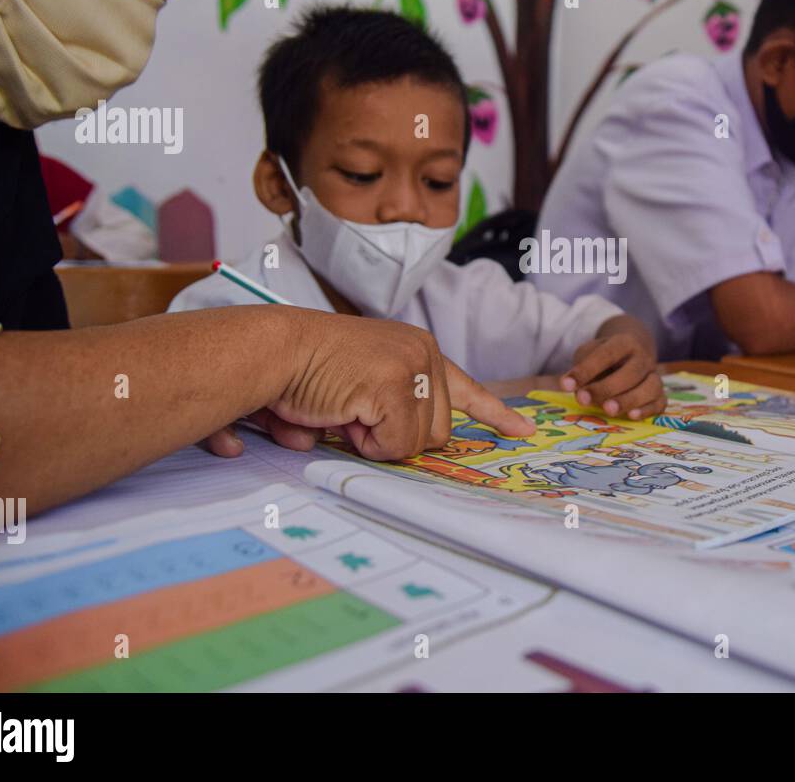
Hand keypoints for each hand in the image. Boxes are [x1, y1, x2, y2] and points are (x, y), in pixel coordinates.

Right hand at [204, 311, 533, 458]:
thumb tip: (410, 444)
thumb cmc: (303, 370)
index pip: (465, 388)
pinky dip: (365, 443)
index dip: (494, 414)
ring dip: (376, 441)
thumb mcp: (360, 381)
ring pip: (419, 442)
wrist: (273, 350)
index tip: (522, 431)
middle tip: (354, 415)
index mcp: (417, 349)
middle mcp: (423, 353)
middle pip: (439, 431)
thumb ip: (391, 405)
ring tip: (344, 410)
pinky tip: (342, 413)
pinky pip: (395, 445)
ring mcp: (413, 368)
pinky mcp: (397, 387)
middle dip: (395, 437)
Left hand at [560, 331, 664, 420]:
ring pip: (650, 387)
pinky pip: (659, 403)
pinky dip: (647, 410)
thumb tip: (579, 391)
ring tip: (608, 410)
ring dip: (629, 400)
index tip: (565, 384)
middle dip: (605, 388)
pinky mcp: (659, 394)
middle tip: (583, 399)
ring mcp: (654, 376)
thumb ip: (583, 368)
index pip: (606, 354)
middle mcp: (643, 358)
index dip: (586, 370)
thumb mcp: (589, 353)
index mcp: (624, 342)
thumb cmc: (603, 356)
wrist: (632, 353)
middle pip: (630, 373)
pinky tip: (631, 416)